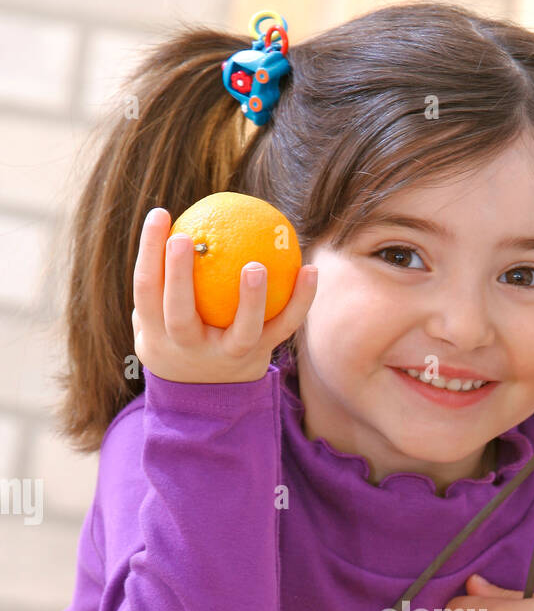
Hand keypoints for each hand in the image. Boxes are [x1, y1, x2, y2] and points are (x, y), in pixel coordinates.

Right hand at [131, 206, 317, 383]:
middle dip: (179, 277)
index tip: (161, 213)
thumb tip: (176, 219)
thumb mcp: (157, 316)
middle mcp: (189, 347)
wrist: (202, 396)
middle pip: (180, 314)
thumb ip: (162, 278)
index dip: (149, 251)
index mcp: (157, 331)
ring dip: (250, 300)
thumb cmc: (177, 335)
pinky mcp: (260, 356)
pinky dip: (300, 301)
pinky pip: (283, 327)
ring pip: (240, 332)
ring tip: (256, 266)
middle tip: (186, 238)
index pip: (146, 289)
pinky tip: (311, 269)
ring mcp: (227, 355)